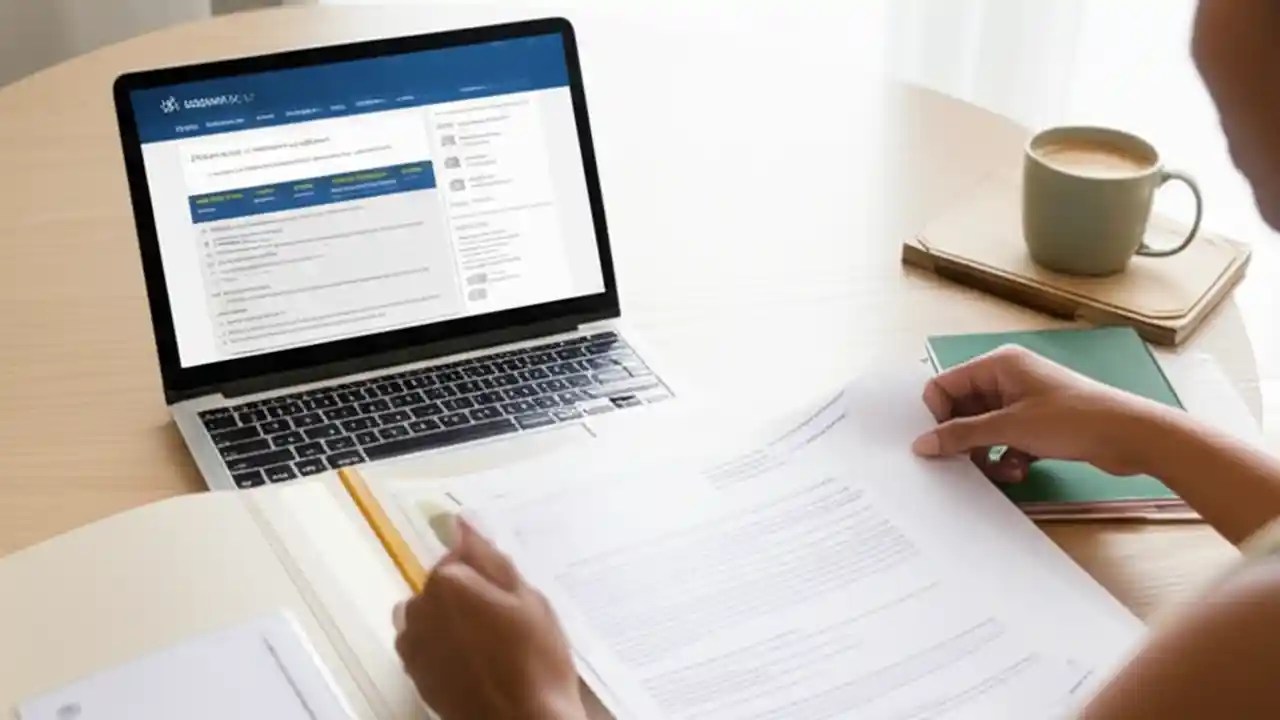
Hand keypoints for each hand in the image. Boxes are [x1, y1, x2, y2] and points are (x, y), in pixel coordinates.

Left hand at [394, 518, 585, 719]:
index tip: (509, 593)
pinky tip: (474, 661)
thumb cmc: (535, 660)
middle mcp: (420, 608)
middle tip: (506, 620)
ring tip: (489, 643)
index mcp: (448, 582)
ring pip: (432, 614)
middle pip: (442, 585)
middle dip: (467, 594)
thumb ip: (489, 558)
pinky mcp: (414, 672)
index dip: (487, 573)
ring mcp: (413, 644)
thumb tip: (461, 522)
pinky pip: (425, 643)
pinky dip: (444, 645)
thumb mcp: (527, 599)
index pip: (460, 557)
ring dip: (452, 619)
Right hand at [911, 345, 1168, 481]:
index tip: (942, 443)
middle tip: (968, 464)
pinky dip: (1007, 457)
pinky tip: (1019, 471)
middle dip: (965, 439)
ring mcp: (1024, 400)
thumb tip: (922, 444)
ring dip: (986, 453)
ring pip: (984, 429)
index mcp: (998, 364)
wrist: (1129, 436)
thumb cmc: (1072, 420)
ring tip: (1001, 472)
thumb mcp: (1010, 427)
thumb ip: (962, 435)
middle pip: (963, 409)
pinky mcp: (1037, 422)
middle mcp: (1008, 377)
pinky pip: (1005, 439)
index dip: (938, 415)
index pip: (945, 384)